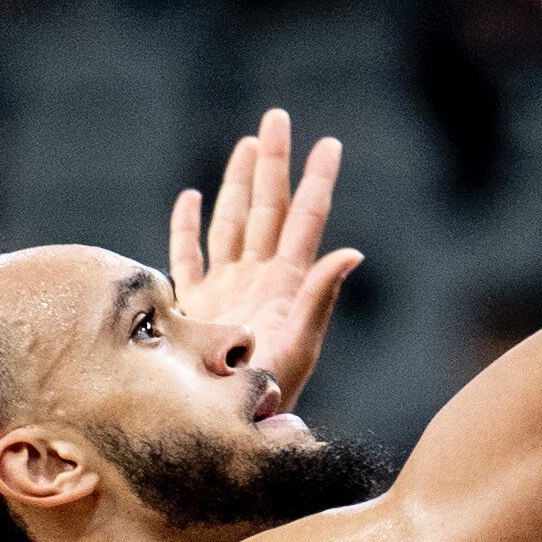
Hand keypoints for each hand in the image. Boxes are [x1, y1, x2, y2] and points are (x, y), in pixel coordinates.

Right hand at [170, 109, 360, 410]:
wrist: (228, 423)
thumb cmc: (270, 391)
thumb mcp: (300, 344)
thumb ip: (320, 296)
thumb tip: (353, 252)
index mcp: (285, 282)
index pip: (304, 219)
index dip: (317, 181)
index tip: (330, 143)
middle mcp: (257, 278)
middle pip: (265, 207)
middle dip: (272, 163)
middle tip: (278, 117)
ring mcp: (226, 289)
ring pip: (231, 222)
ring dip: (238, 183)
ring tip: (248, 144)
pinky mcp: (195, 306)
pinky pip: (188, 256)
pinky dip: (188, 226)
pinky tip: (191, 198)